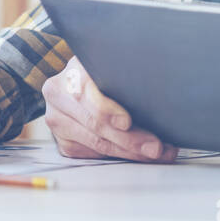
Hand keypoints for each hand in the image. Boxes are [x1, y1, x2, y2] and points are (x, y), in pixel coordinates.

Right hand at [42, 56, 177, 161]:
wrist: (82, 82)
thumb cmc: (109, 71)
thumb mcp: (116, 64)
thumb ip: (127, 74)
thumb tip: (162, 88)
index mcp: (73, 70)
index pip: (86, 92)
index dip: (107, 110)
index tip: (127, 122)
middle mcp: (59, 95)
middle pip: (95, 124)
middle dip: (130, 139)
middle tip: (155, 147)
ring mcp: (58, 120)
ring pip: (97, 144)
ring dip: (131, 152)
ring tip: (158, 154)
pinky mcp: (64, 141)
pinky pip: (94, 154)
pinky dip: (121, 156)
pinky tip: (141, 155)